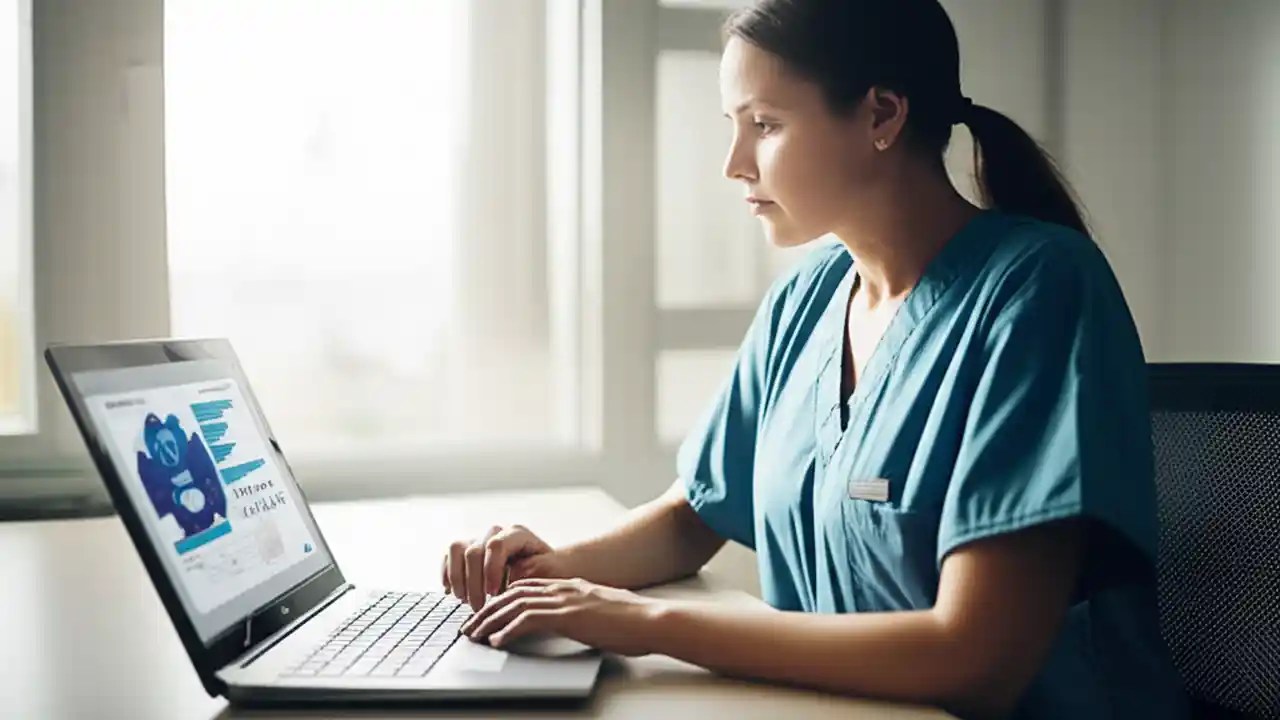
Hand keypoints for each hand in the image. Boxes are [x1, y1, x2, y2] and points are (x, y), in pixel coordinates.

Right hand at [441, 525, 568, 610]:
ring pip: (457, 548)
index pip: (496, 545)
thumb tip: (506, 581)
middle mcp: (496, 533)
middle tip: (478, 607)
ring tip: (464, 600)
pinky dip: (448, 573)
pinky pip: (450, 555)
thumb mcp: (547, 573)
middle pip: (474, 550)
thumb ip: (528, 573)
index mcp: (517, 534)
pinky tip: (452, 592)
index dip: (491, 570)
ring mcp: (480, 540)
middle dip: (473, 582)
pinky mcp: (468, 551)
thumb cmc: (550, 572)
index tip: (493, 594)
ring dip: (457, 577)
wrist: (547, 570)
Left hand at [460, 577, 663, 656]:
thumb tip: (572, 621)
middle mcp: (563, 588)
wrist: (650, 619)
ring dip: (491, 621)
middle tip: (470, 627)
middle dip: (487, 611)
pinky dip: (509, 631)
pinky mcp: (568, 616)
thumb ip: (581, 609)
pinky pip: (529, 621)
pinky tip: (498, 641)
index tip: (486, 614)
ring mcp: (565, 600)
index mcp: (569, 585)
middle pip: (513, 594)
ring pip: (515, 606)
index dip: (501, 599)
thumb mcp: (600, 609)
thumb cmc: (632, 620)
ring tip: (475, 636)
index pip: (525, 587)